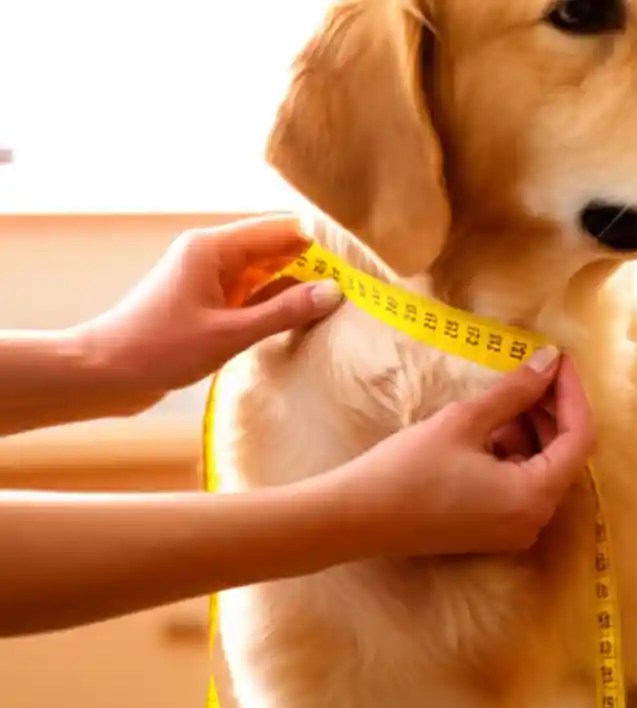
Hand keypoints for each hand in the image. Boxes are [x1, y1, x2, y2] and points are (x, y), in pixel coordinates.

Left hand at [79, 214, 342, 403]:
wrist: (103, 373)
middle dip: (312, 265)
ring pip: (266, 273)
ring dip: (296, 287)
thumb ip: (284, 312)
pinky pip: (252, 295)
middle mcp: (211, 255)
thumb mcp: (229, 333)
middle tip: (355, 287)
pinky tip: (300, 320)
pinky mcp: (206, 303)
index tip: (357, 262)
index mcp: (213, 248)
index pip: (281, 228)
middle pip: (276, 248)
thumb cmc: (158, 348)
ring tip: (336, 305)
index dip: (319, 242)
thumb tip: (333, 292)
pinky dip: (275, 304)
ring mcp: (208, 279)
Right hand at [324, 346, 596, 555]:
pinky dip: (514, 452)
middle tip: (532, 369)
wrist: (355, 518)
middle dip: (551, 409)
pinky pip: (521, 484)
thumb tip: (549, 360)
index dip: (572, 393)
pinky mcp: (495, 530)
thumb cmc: (407, 468)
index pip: (579, 438)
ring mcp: (515, 530)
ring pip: (542, 468)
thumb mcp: (466, 421)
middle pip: (564, 454)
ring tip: (503, 397)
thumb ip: (515, 391)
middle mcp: (534, 520)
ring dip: (531, 429)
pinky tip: (488, 427)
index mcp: (534, 496)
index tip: (558, 359)